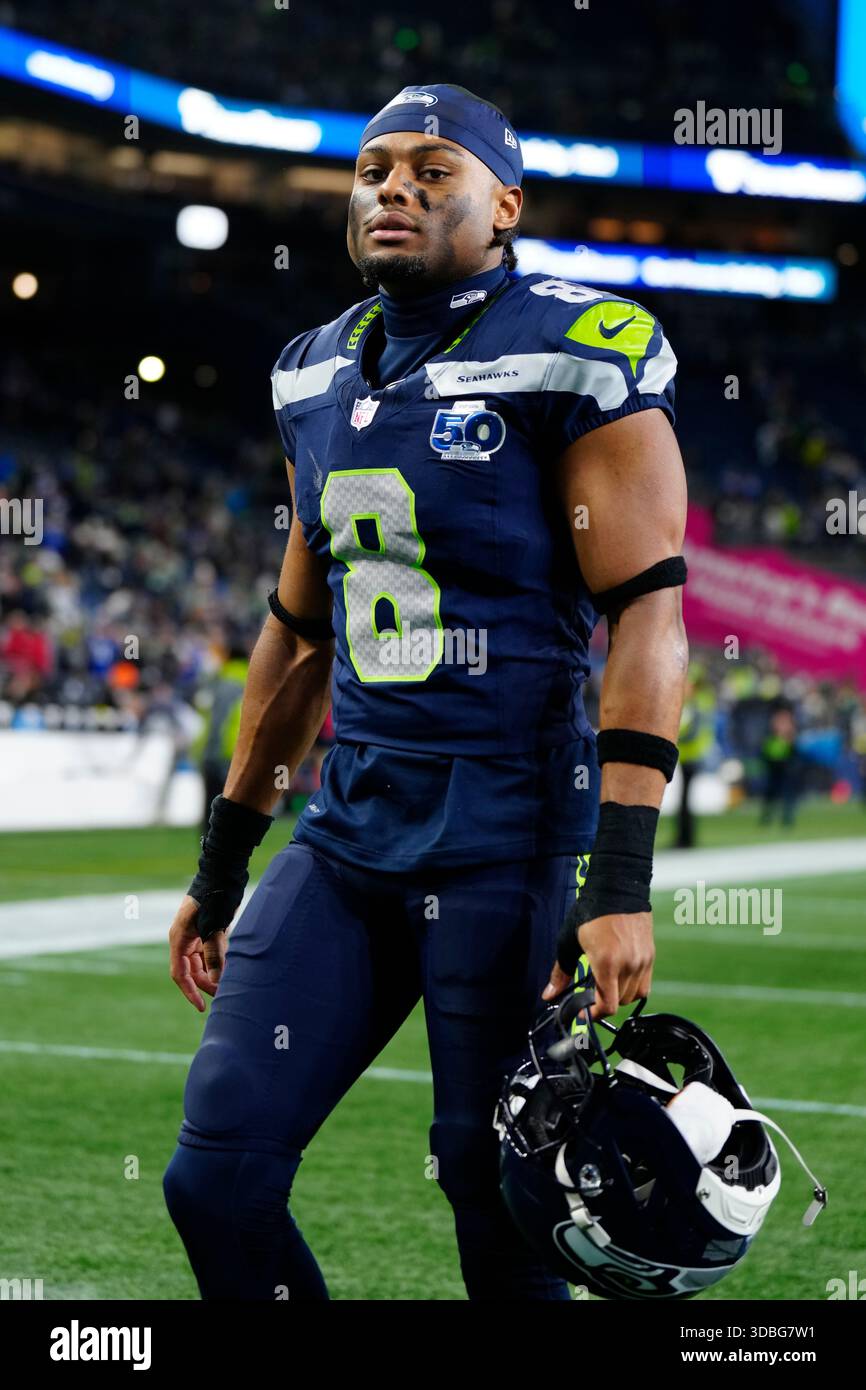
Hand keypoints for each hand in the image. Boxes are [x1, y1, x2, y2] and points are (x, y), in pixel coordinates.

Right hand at [168, 895, 227, 1010]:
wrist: (223, 873)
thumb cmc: (216, 897)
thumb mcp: (214, 926)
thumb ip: (214, 953)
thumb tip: (215, 980)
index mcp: (179, 938)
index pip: (180, 974)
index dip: (190, 992)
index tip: (201, 1007)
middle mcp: (184, 939)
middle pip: (192, 971)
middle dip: (207, 984)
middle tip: (225, 993)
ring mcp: (195, 935)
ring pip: (202, 963)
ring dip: (214, 973)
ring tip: (230, 982)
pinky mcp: (207, 931)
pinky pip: (210, 953)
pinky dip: (219, 962)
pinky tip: (231, 968)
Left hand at [543, 911, 654, 1019]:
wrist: (617, 888)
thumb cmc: (590, 913)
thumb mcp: (568, 942)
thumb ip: (561, 973)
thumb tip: (549, 995)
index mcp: (607, 963)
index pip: (608, 1006)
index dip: (595, 1014)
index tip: (584, 1013)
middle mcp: (629, 964)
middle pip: (620, 1002)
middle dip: (603, 1003)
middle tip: (590, 995)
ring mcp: (642, 960)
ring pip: (633, 995)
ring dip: (619, 996)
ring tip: (605, 985)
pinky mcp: (650, 955)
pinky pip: (644, 984)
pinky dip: (632, 987)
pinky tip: (619, 978)